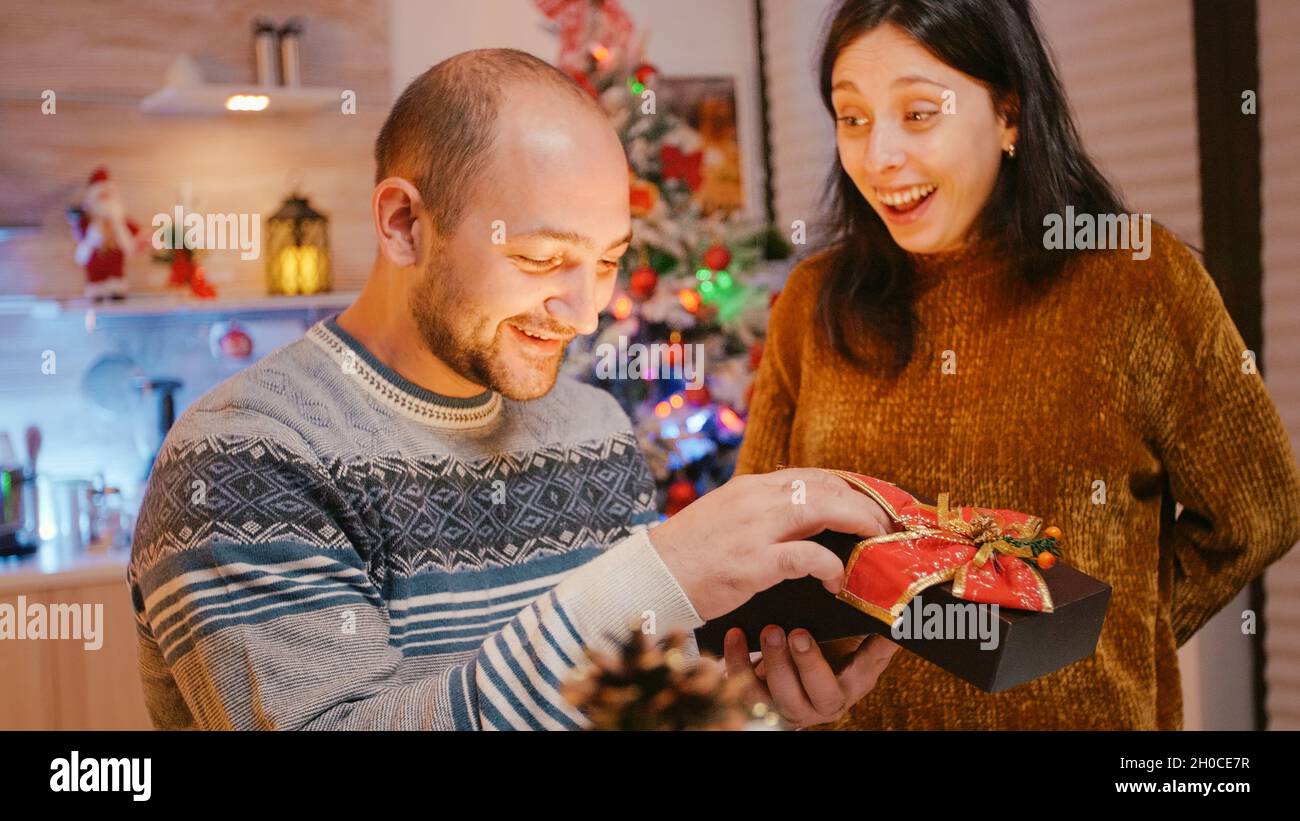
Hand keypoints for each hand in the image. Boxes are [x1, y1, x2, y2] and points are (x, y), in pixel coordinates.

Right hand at [648, 468, 892, 619]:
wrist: (653, 574)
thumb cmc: (688, 552)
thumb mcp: (725, 516)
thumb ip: (760, 511)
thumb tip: (798, 516)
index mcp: (751, 487)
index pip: (813, 476)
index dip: (850, 489)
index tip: (871, 505)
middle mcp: (757, 499)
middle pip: (829, 488)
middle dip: (865, 506)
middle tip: (886, 527)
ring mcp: (756, 529)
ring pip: (825, 510)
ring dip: (859, 525)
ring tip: (876, 546)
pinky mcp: (754, 563)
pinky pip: (808, 557)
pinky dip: (832, 567)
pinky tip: (838, 581)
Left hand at [725, 627, 898, 727]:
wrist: (772, 671)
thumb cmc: (815, 647)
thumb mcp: (838, 636)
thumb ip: (859, 622)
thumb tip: (891, 594)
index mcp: (849, 684)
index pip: (868, 669)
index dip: (875, 652)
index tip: (877, 628)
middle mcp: (822, 702)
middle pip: (822, 693)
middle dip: (810, 664)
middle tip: (799, 633)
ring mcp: (791, 708)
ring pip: (783, 697)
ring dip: (775, 663)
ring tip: (770, 632)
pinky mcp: (759, 705)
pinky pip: (746, 691)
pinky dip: (738, 662)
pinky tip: (736, 635)